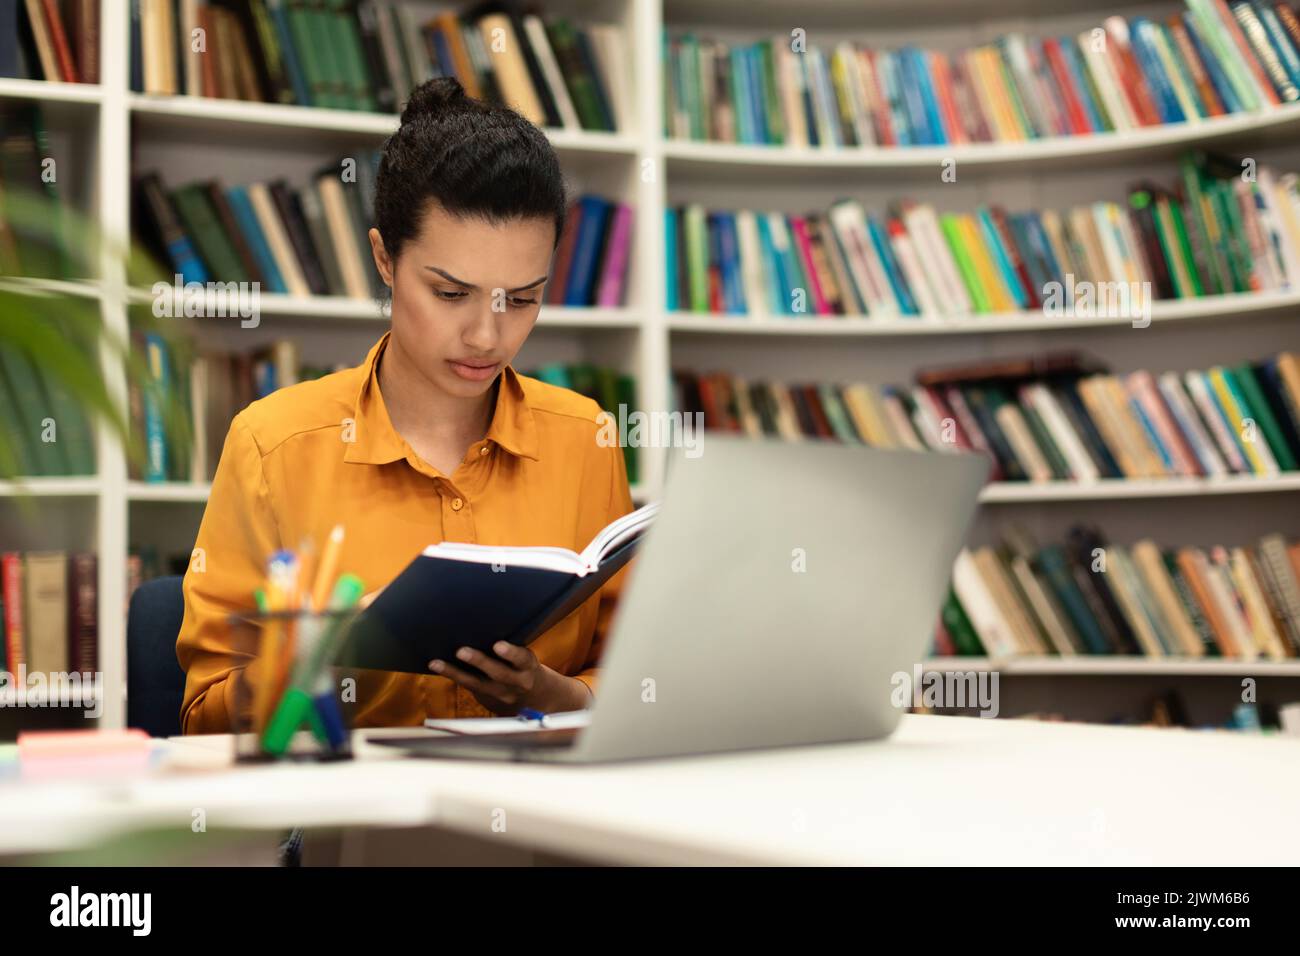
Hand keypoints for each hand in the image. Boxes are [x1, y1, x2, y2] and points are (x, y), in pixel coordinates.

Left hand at [429, 641, 591, 714]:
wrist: (532, 699)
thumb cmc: (523, 666)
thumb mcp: (526, 658)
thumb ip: (512, 648)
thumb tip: (485, 621)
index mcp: (528, 666)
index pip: (522, 658)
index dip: (511, 653)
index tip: (498, 645)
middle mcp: (515, 682)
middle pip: (497, 673)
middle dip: (479, 662)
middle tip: (461, 651)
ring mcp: (499, 693)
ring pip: (476, 684)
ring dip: (455, 673)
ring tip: (437, 663)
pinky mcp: (485, 698)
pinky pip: (467, 686)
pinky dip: (452, 676)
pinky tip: (437, 666)